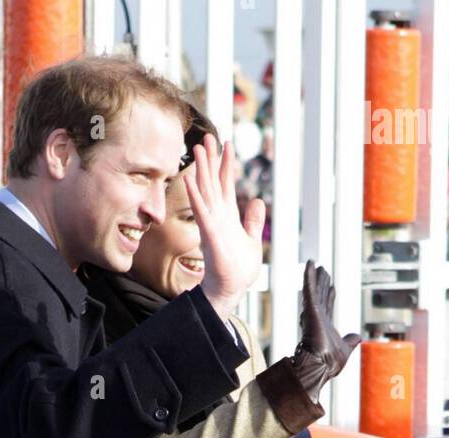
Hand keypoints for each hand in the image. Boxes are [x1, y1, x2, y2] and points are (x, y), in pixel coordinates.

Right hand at [184, 133, 264, 318]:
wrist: (229, 290)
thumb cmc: (237, 270)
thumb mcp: (252, 240)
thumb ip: (253, 221)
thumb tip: (258, 201)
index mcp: (228, 216)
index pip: (226, 184)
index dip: (226, 164)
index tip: (227, 143)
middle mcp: (218, 216)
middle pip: (213, 182)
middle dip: (210, 159)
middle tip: (206, 136)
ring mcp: (212, 224)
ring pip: (206, 191)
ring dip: (201, 170)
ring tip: (198, 149)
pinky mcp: (210, 235)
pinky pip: (202, 212)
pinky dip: (196, 196)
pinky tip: (190, 180)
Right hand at [291, 261, 361, 399]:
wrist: (320, 367)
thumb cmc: (330, 363)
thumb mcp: (346, 349)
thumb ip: (351, 341)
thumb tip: (358, 336)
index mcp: (325, 326)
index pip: (327, 306)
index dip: (329, 295)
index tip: (330, 285)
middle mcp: (318, 318)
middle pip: (320, 295)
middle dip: (321, 283)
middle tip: (322, 270)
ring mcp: (313, 313)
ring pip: (314, 290)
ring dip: (314, 276)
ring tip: (315, 264)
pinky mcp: (311, 309)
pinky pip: (309, 289)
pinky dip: (309, 276)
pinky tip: (310, 264)